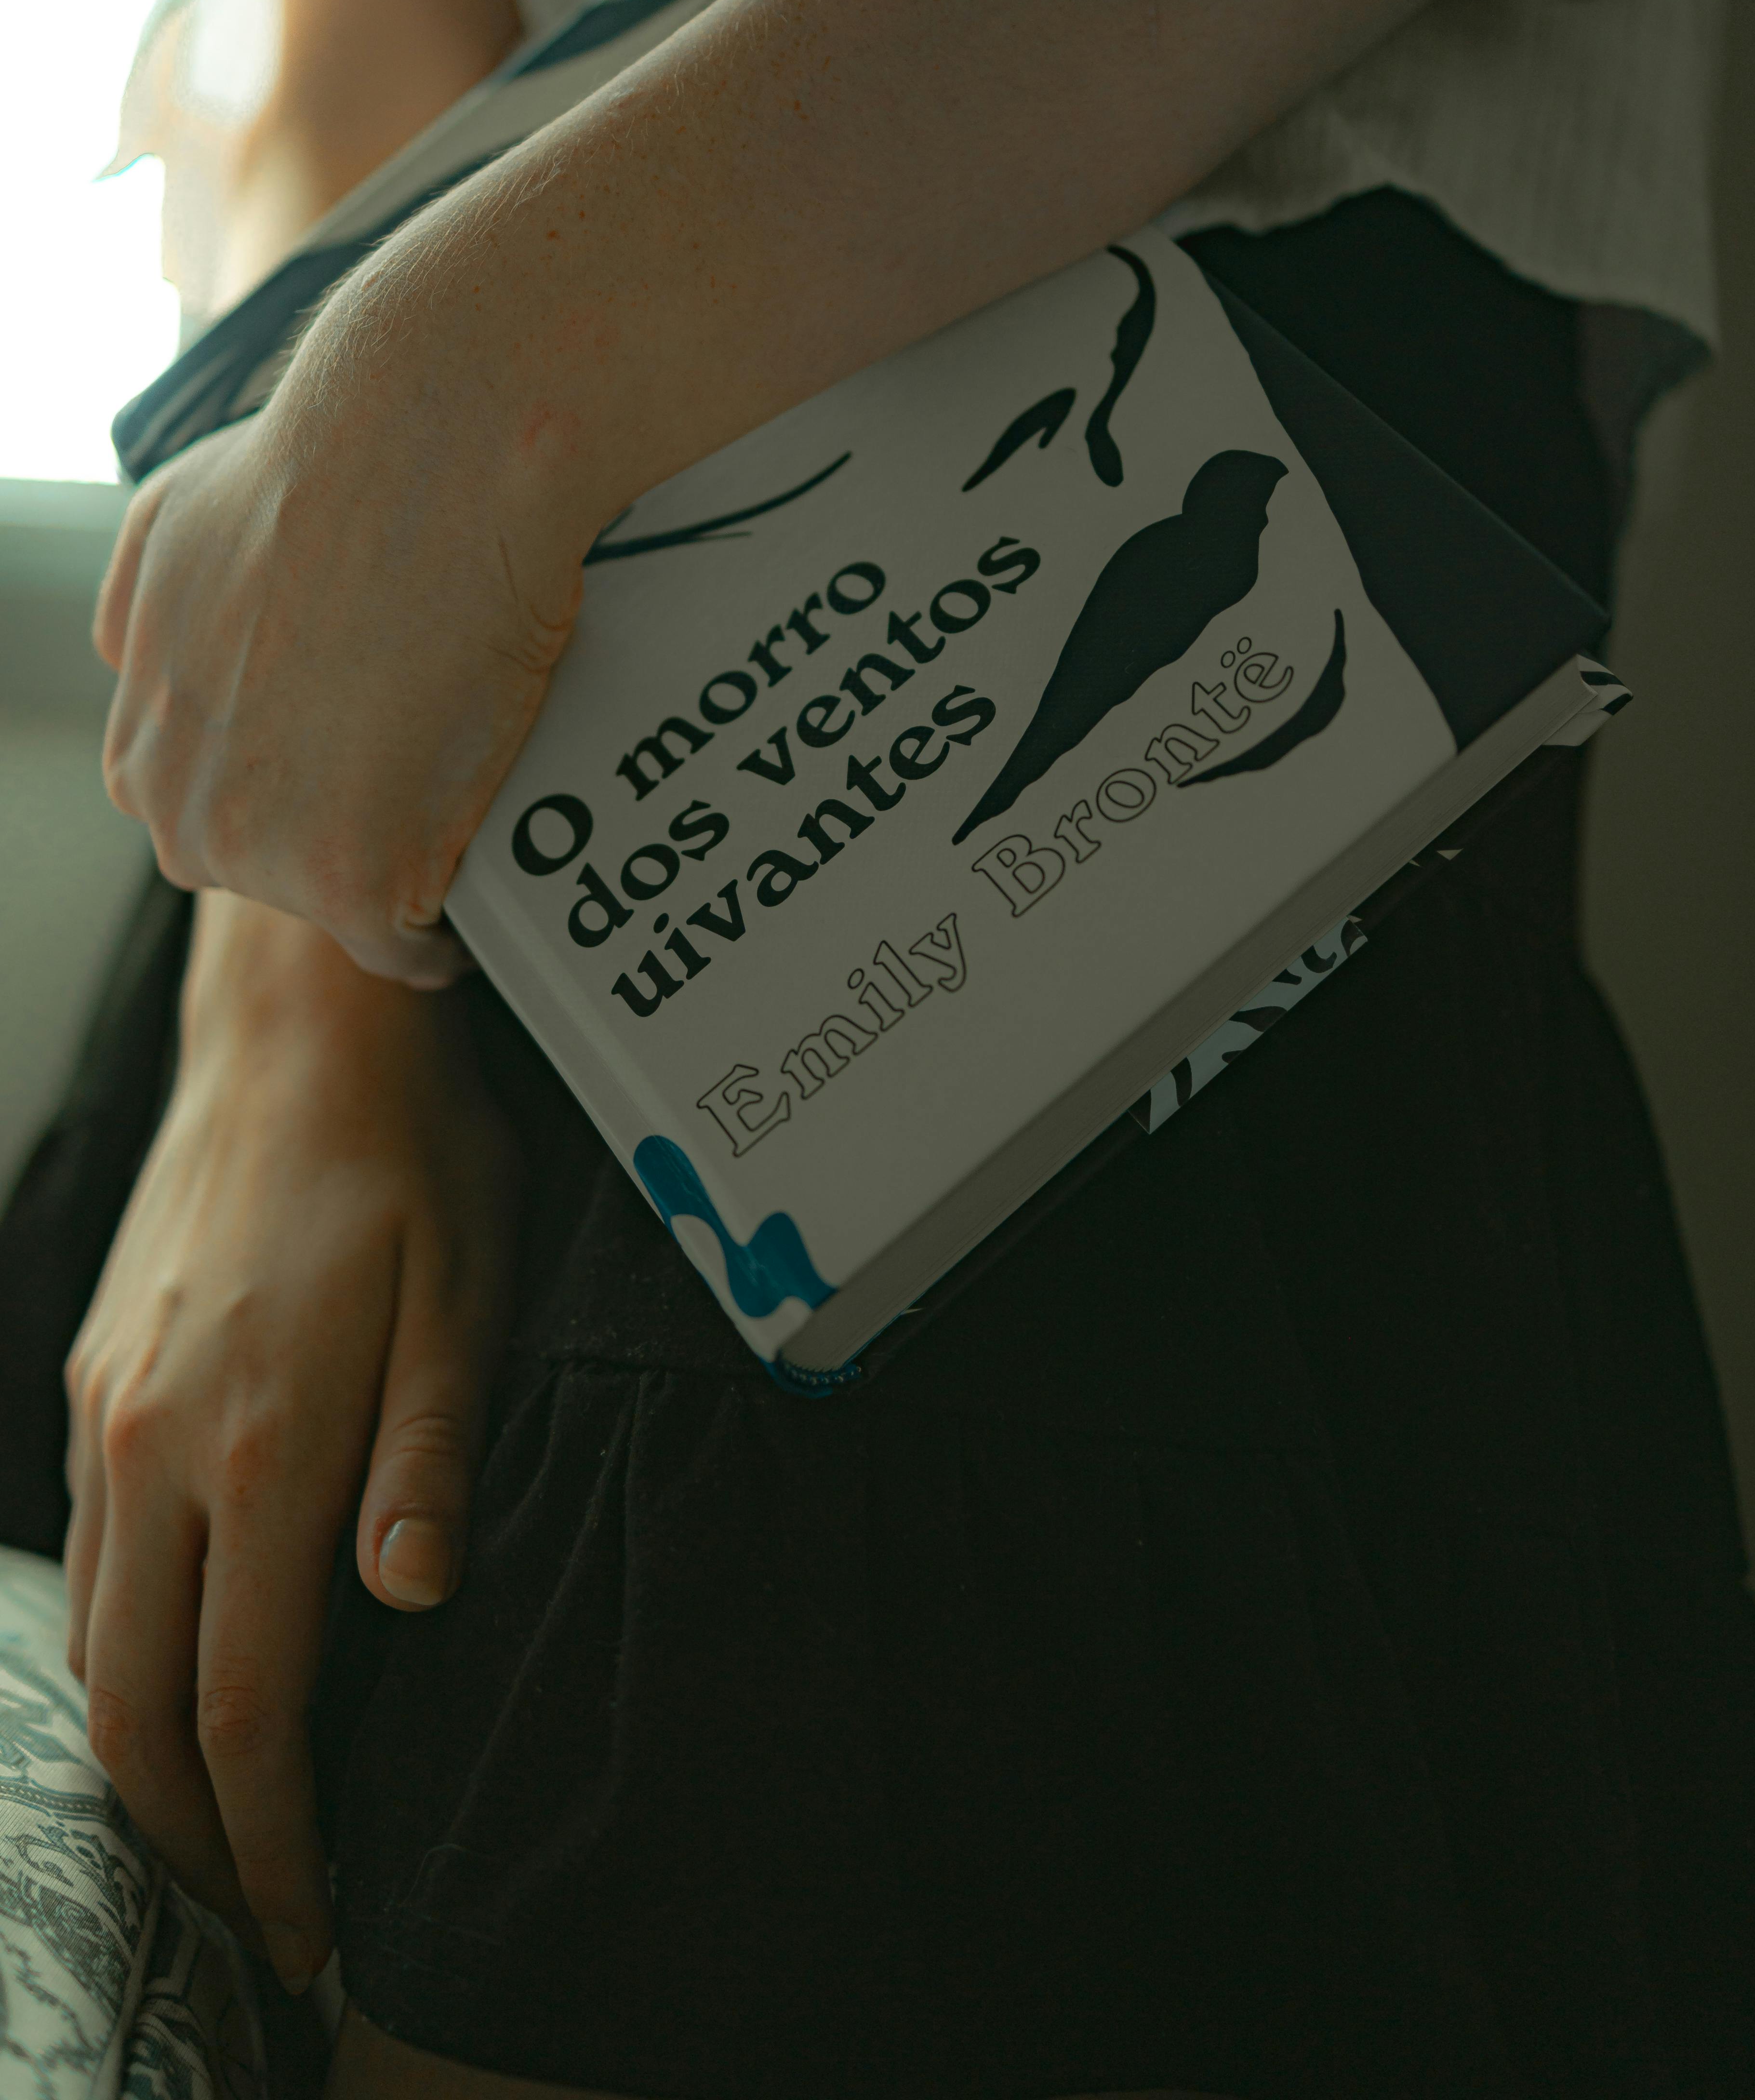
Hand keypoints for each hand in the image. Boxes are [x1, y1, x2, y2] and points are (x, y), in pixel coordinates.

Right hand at [63, 893, 518, 1991]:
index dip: (276, 1842)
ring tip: (227, 1824)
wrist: (297, 1032)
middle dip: (198, 1842)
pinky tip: (177, 1671)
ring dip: (150, 1756)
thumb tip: (411, 1600)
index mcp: (264, 1447)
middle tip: (267, 1917)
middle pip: (140, 1711)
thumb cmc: (413, 1158)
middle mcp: (158, 1447)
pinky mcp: (97, 1378)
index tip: (314, 1927)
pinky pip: (84, 1558)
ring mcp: (110, 1413)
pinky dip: (123, 1651)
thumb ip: (431, 1455)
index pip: (247, 1711)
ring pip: (97, 1643)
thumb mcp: (466, 1296)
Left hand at [95, 197, 602, 984]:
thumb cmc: (318, 469)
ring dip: (400, 873)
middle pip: (282, 870)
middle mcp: (183, 812)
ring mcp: (265, 854)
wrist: (425, 456)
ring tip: (466, 807)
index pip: (228, 814)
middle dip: (348, 839)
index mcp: (143, 748)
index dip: (304, 790)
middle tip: (429, 781)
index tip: (365, 769)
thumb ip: (139, 614)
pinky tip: (473, 896)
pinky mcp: (354, 879)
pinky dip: (444, 929)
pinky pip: (406, 947)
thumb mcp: (168, 524)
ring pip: (346, 906)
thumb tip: (135, 664)